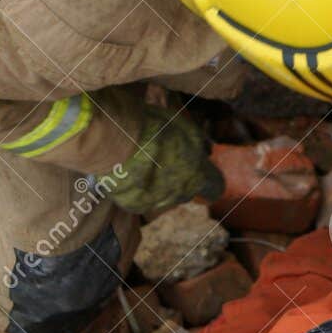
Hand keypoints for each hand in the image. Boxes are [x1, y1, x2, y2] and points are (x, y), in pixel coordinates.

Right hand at [105, 105, 223, 213]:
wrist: (116, 142)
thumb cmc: (152, 129)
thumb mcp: (183, 126)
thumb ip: (199, 141)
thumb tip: (208, 151)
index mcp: (197, 175)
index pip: (214, 188)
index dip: (209, 180)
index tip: (203, 172)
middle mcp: (180, 194)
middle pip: (187, 191)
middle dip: (181, 178)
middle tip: (165, 160)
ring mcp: (158, 202)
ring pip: (164, 197)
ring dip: (159, 185)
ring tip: (144, 163)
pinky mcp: (135, 206)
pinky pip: (141, 199)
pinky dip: (138, 188)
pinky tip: (129, 172)